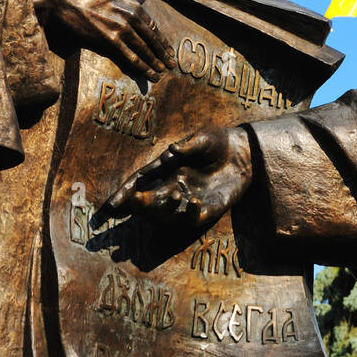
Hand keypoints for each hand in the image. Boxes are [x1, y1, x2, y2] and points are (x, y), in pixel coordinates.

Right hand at [25, 0, 175, 81]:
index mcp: (130, 1)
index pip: (151, 23)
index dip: (160, 37)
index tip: (165, 46)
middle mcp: (130, 15)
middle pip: (151, 37)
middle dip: (162, 51)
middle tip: (171, 63)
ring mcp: (121, 27)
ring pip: (144, 49)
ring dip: (155, 62)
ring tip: (162, 72)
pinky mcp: (109, 39)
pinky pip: (130, 56)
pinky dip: (142, 67)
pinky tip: (149, 74)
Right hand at [94, 126, 252, 230]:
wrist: (245, 152)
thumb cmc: (219, 142)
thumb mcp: (205, 138)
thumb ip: (190, 145)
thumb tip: (174, 151)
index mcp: (166, 169)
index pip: (141, 182)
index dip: (125, 193)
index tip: (111, 207)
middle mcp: (173, 187)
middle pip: (149, 203)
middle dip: (140, 206)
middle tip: (135, 202)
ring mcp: (189, 200)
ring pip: (168, 216)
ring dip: (165, 210)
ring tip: (175, 195)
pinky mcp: (208, 209)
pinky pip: (194, 219)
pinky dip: (191, 214)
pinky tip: (195, 203)